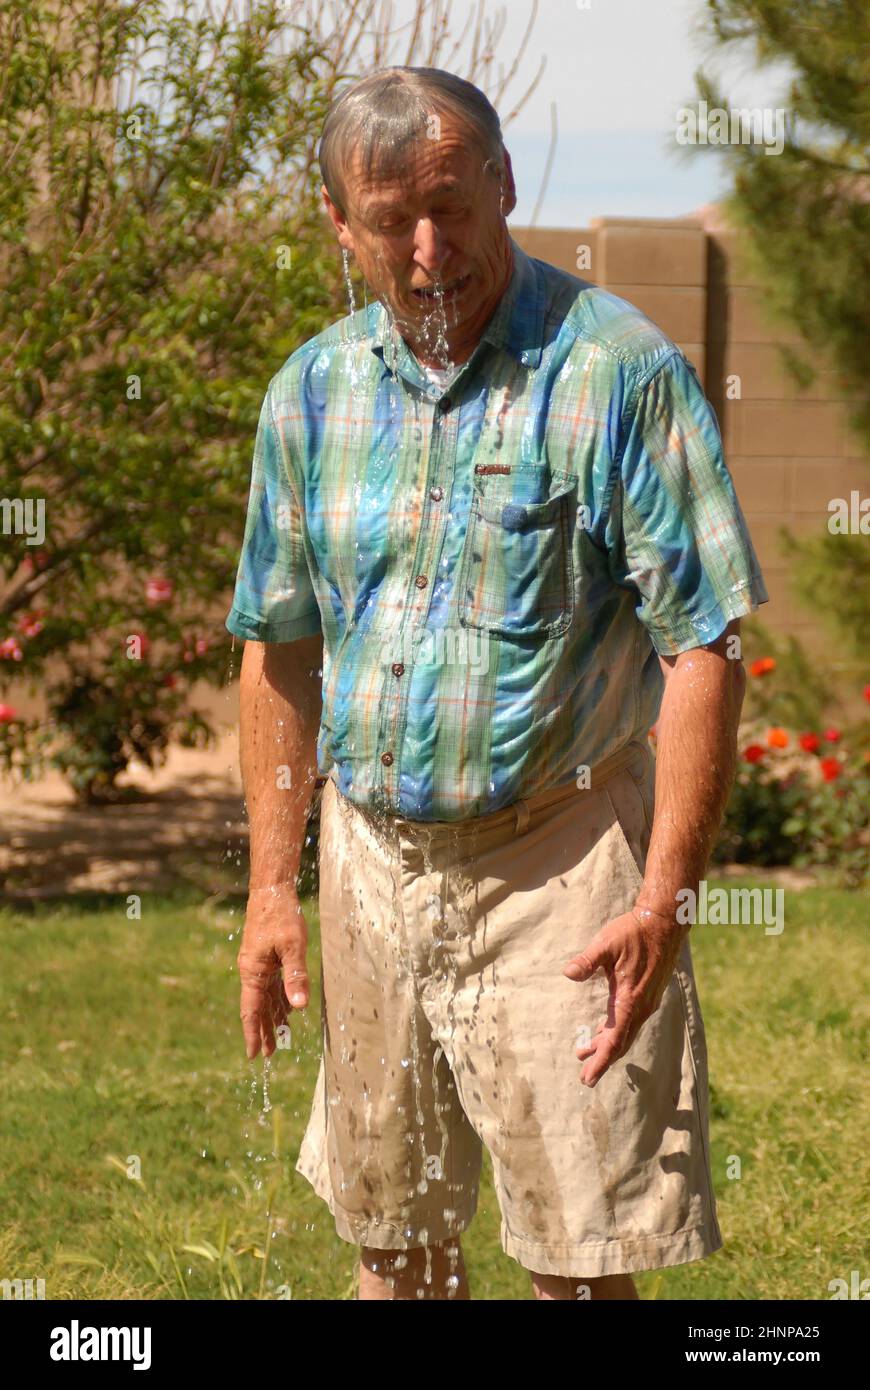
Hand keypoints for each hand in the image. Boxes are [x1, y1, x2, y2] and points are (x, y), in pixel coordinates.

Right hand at [238, 883, 309, 1059]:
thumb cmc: (281, 916)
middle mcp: (252, 971)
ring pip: (265, 997)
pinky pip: (272, 984)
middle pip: (257, 1008)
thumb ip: (296, 976)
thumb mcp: (293, 946)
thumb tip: (298, 1007)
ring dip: (271, 1017)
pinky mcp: (267, 956)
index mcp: (252, 971)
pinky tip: (286, 1009)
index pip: (251, 1010)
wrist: (272, 890)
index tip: (253, 1056)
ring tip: (278, 1038)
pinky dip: (278, 999)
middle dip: (263, 1031)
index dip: (253, 1034)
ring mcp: (259, 964)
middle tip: (269, 1055)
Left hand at [563, 906, 686, 1087]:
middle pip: (620, 1042)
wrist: (664, 923)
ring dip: (606, 1045)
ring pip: (625, 1032)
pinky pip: (630, 1021)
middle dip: (602, 1060)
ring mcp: (646, 1002)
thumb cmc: (633, 932)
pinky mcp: (646, 995)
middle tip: (585, 1077)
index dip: (601, 1060)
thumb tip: (568, 973)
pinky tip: (602, 1031)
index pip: (614, 1039)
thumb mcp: (606, 944)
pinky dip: (615, 1031)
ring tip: (584, 1053)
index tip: (589, 1078)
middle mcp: (641, 1006)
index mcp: (630, 999)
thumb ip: (587, 961)